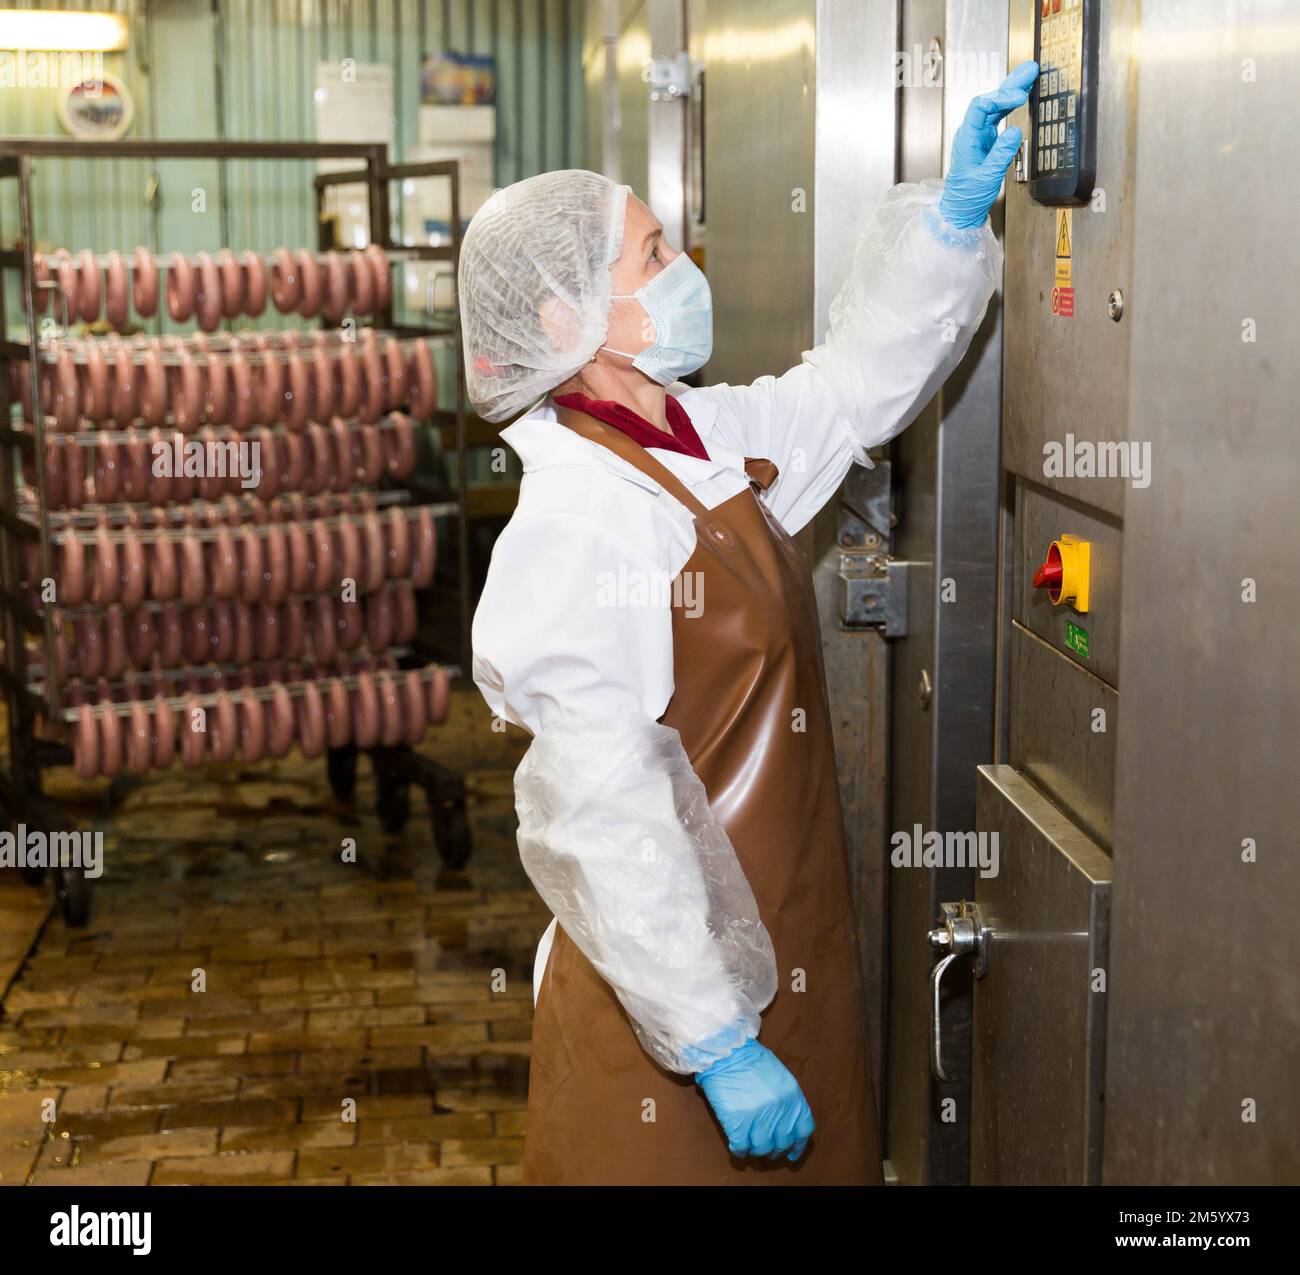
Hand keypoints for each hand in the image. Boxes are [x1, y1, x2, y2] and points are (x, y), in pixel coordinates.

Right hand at [695, 1039, 814, 1160]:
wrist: (727, 1051)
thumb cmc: (751, 1060)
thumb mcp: (780, 1077)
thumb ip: (786, 1100)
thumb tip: (784, 1123)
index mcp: (792, 1097)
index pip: (803, 1130)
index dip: (797, 1145)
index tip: (791, 1153)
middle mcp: (779, 1110)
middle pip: (782, 1143)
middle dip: (775, 1150)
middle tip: (766, 1149)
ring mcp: (759, 1118)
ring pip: (762, 1148)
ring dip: (756, 1150)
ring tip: (750, 1146)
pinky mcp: (737, 1123)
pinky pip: (741, 1147)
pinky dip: (740, 1151)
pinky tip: (738, 1147)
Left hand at [939, 61, 1038, 228]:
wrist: (961, 209)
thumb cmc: (967, 196)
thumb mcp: (986, 177)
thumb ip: (1000, 154)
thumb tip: (1014, 131)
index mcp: (967, 139)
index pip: (980, 108)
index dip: (999, 98)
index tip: (1018, 98)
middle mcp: (972, 132)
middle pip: (990, 101)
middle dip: (1010, 85)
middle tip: (1030, 70)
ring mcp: (979, 135)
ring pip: (996, 106)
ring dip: (1013, 90)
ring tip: (1030, 74)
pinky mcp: (986, 139)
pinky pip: (999, 116)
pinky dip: (1011, 104)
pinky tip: (1022, 94)